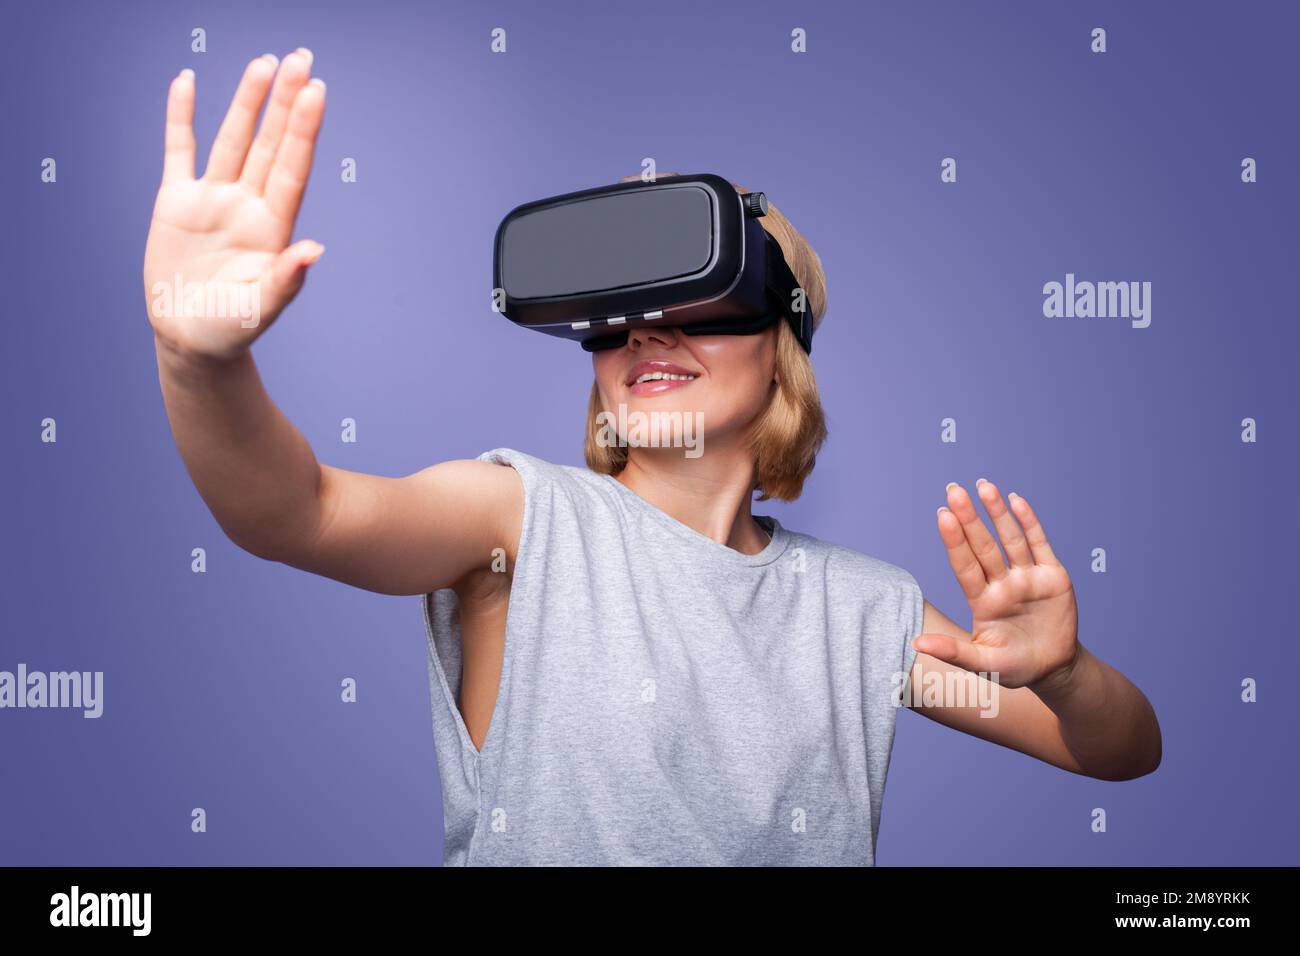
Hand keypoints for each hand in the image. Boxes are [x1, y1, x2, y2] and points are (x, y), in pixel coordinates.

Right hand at [143, 50, 325, 362]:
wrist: (193, 340)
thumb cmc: (234, 329)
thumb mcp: (262, 307)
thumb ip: (287, 279)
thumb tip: (313, 251)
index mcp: (272, 227)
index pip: (291, 168)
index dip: (302, 130)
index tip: (315, 93)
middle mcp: (247, 205)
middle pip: (269, 144)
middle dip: (284, 102)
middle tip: (300, 59)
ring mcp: (214, 200)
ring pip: (233, 140)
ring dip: (246, 102)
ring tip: (263, 62)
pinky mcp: (177, 203)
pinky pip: (180, 151)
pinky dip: (181, 118)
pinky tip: (187, 82)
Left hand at [914, 479, 1079, 689]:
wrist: (1054, 669)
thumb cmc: (1013, 667)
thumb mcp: (983, 664)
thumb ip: (952, 652)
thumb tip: (915, 644)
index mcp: (982, 601)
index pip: (965, 565)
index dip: (954, 541)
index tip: (942, 515)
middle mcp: (1002, 583)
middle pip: (983, 546)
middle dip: (969, 518)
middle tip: (953, 490)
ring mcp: (1027, 577)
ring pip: (1010, 539)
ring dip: (997, 512)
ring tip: (983, 485)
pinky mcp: (1054, 576)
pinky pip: (1040, 544)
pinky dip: (1029, 522)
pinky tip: (1016, 500)